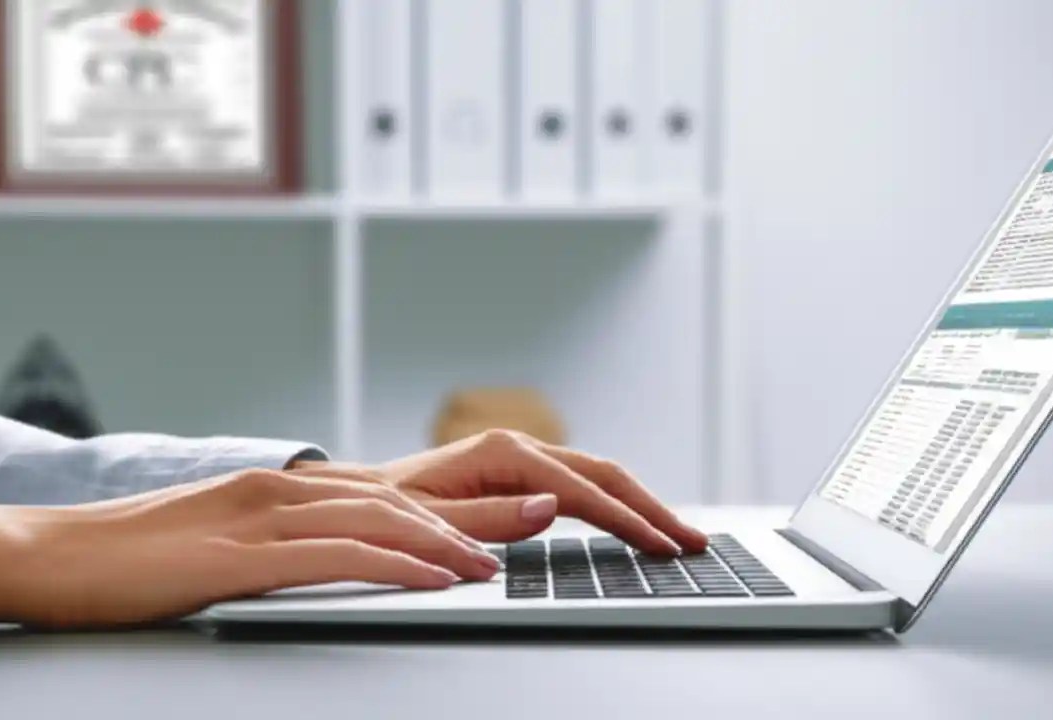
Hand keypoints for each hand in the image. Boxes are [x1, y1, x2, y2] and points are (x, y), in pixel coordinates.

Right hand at [0, 469, 499, 629]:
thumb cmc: (143, 560)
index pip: (394, 493)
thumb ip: (293, 546)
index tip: (526, 510)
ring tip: (504, 559)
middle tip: (548, 519)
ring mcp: (261, 518)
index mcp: (288, 490)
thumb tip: (352, 557)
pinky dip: (392, 566)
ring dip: (449, 540)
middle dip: (480, 512)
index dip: (465, 503)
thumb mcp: (233, 546)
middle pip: (403, 497)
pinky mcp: (237, 556)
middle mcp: (285, 490)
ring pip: (377, 520)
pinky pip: (331, 558)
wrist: (55, 555)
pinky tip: (431, 578)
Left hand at [290, 429, 706, 554]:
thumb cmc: (389, 512)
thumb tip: (551, 507)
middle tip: (692, 542)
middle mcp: (518, 449)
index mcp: (502, 454)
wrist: (359, 500)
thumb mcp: (431, 520)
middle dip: (651, 508)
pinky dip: (615, 504)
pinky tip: (634, 524)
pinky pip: (581, 486)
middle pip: (603, 474)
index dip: (626, 519)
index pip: (581, 490)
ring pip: (598, 477)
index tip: (661, 545)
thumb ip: (489, 518)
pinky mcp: (521, 474)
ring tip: (677, 536)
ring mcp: (522, 459)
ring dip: (639, 505)